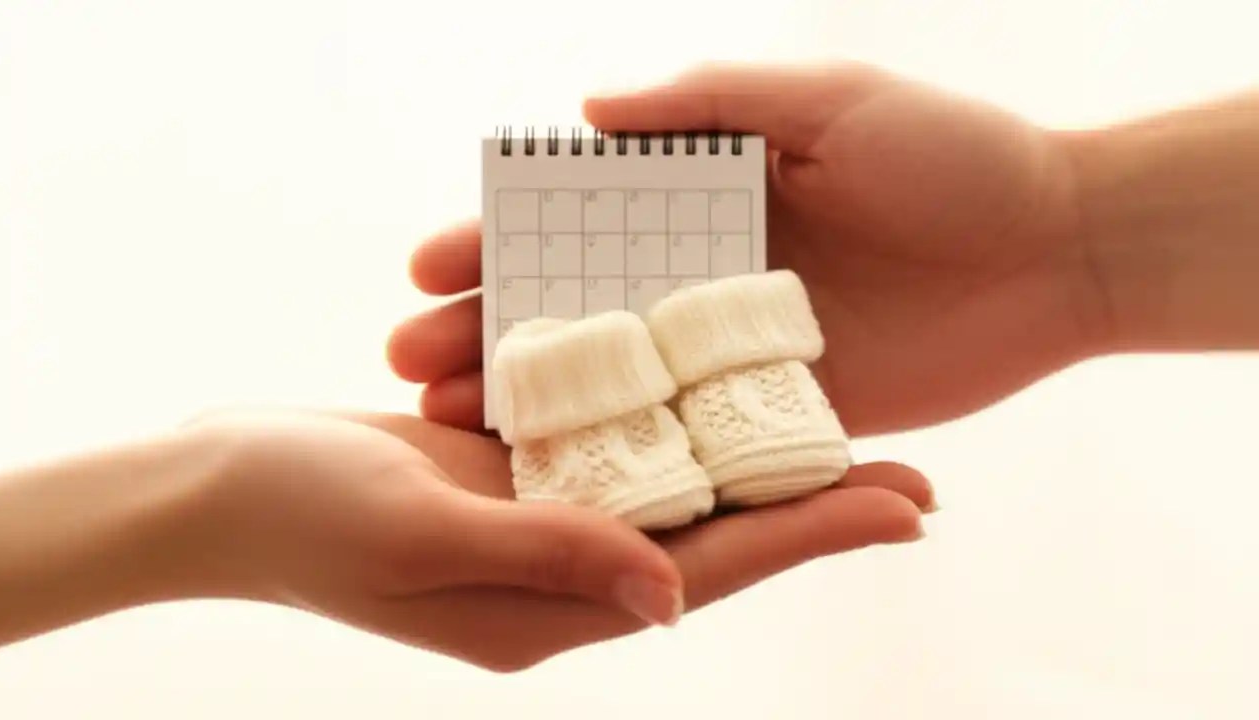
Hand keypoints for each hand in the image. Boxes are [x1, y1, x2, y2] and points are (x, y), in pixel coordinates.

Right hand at [186, 410, 928, 671]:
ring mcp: (541, 524)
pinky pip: (617, 455)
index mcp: (551, 609)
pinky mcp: (516, 478)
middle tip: (917, 477)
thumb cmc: (301, 517)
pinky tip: (725, 399)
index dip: (809, 538)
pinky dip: (677, 430)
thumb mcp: (419, 533)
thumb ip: (545, 554)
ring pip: (675, 494)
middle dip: (814, 507)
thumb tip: (673, 592)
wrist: (219, 488)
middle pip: (714, 539)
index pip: (709, 572)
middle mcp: (562, 573)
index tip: (905, 508)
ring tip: (847, 433)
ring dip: (755, 465)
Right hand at [388, 63, 1103, 435]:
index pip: (579, 223)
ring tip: (448, 414)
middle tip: (407, 358)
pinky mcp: (785, 411)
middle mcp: (708, 277)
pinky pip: (696, 434)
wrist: (1061, 248)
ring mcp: (740, 352)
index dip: (502, 241)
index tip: (426, 262)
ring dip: (534, 397)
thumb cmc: (952, 157)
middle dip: (490, 329)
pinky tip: (552, 467)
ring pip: (618, 379)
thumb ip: (710, 104)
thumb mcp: (826, 100)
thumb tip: (586, 111)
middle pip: (580, 308)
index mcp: (707, 199)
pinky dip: (628, 447)